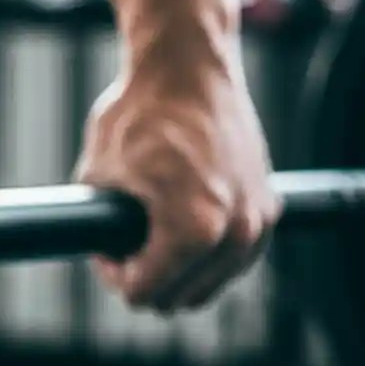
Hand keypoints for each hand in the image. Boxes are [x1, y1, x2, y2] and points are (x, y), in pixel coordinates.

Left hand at [77, 35, 278, 312]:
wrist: (189, 67)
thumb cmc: (142, 112)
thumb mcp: (97, 174)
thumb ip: (94, 227)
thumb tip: (95, 254)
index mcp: (193, 231)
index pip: (143, 293)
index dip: (113, 272)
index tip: (104, 244)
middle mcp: (236, 234)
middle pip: (179, 298)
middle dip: (145, 274)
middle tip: (122, 240)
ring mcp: (259, 222)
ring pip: (209, 284)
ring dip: (178, 269)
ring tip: (150, 231)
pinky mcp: (270, 206)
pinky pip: (233, 258)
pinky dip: (207, 253)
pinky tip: (181, 224)